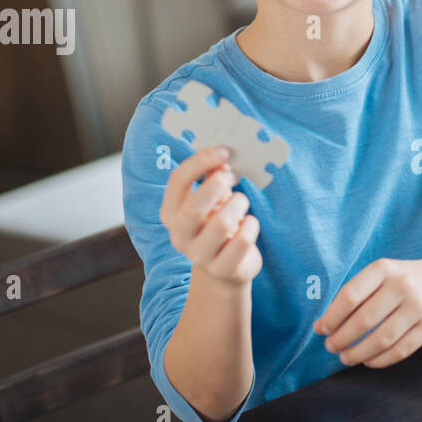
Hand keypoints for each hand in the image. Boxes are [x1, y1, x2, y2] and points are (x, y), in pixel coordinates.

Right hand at [158, 146, 261, 285]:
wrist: (224, 270)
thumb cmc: (216, 225)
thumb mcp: (210, 201)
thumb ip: (211, 178)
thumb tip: (220, 158)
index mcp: (170, 213)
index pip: (177, 181)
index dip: (200, 162)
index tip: (224, 151)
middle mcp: (180, 236)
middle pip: (194, 207)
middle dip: (218, 186)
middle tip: (233, 177)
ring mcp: (200, 256)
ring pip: (222, 224)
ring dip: (238, 205)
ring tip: (241, 204)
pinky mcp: (223, 269)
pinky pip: (242, 241)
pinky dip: (251, 226)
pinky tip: (249, 225)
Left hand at [312, 256, 421, 367]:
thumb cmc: (405, 280)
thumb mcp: (381, 275)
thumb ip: (353, 296)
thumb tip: (321, 326)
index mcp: (384, 269)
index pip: (350, 296)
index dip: (332, 318)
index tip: (322, 330)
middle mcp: (402, 286)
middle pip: (363, 321)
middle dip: (342, 339)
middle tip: (331, 347)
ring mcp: (419, 307)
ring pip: (381, 339)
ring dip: (358, 353)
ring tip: (346, 357)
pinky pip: (400, 350)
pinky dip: (380, 360)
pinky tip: (369, 361)